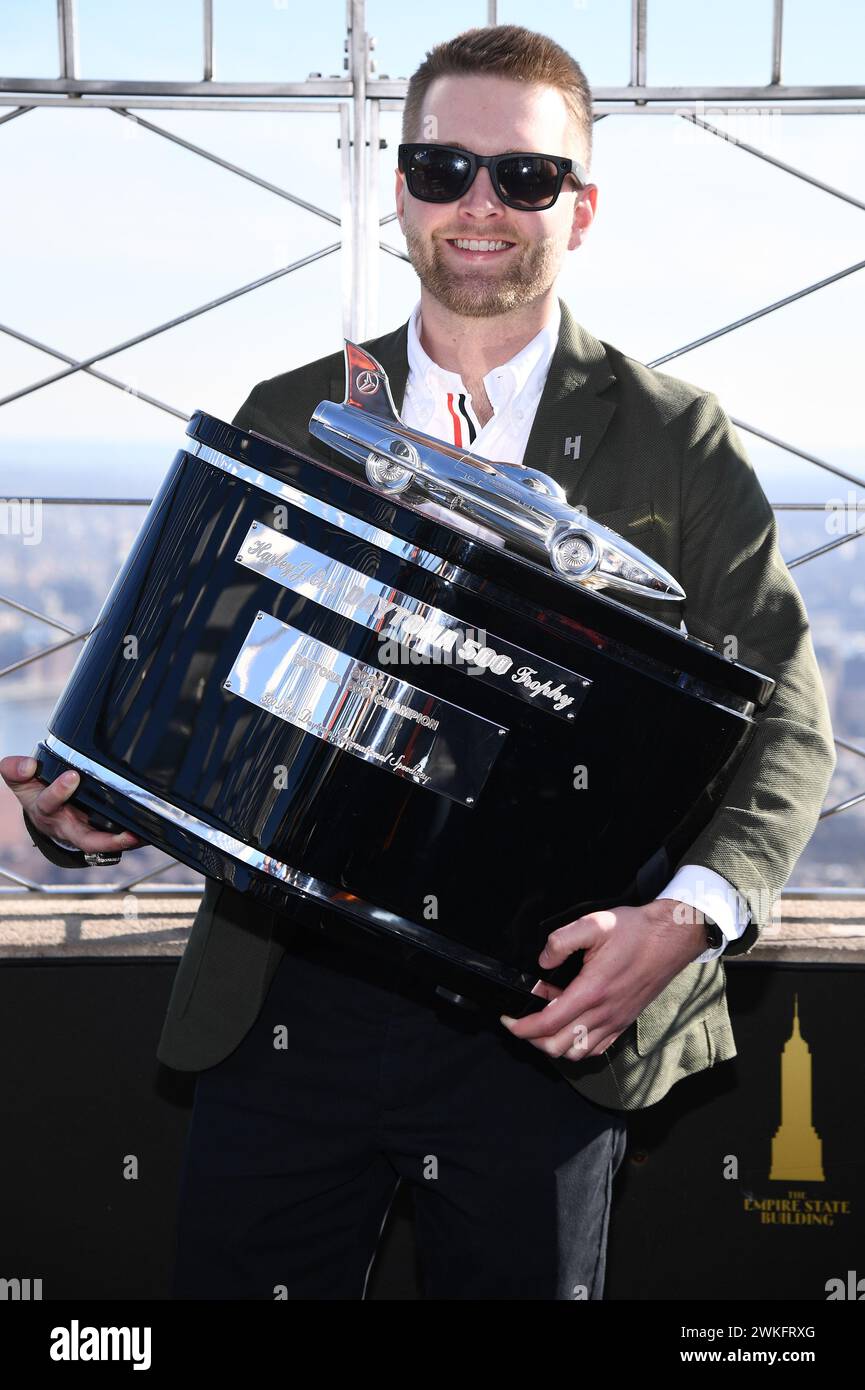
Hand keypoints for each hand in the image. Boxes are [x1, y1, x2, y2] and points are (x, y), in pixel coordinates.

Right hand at [0, 755, 144, 853]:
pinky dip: (132, 838)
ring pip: (103, 843)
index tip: (72, 776)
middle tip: (126, 833)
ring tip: (142, 836)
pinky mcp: (98, 832)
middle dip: (105, 839)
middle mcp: (66, 826)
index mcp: (45, 810)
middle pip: (85, 838)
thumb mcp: (20, 781)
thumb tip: (27, 765)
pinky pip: (114, 839)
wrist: (41, 811)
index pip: (49, 803)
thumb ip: (15, 770)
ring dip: (124, 842)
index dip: (59, 791)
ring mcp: (84, 832)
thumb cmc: (35, 793)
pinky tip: (149, 833)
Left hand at [499, 898, 706, 1059]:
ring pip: (577, 1053)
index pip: (547, 1024)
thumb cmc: (636, 931)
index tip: (507, 1021)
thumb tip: (542, 961)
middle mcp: (604, 1013)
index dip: (521, 1028)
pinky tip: (571, 1025)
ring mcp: (616, 1021)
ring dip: (555, 1044)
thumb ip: (561, 941)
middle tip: (522, 1020)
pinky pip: (597, 1048)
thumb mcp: (594, 923)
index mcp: (592, 991)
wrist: (672, 938)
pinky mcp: (625, 1022)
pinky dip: (577, 1046)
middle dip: (532, 1039)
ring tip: (546, 1021)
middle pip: (558, 1047)